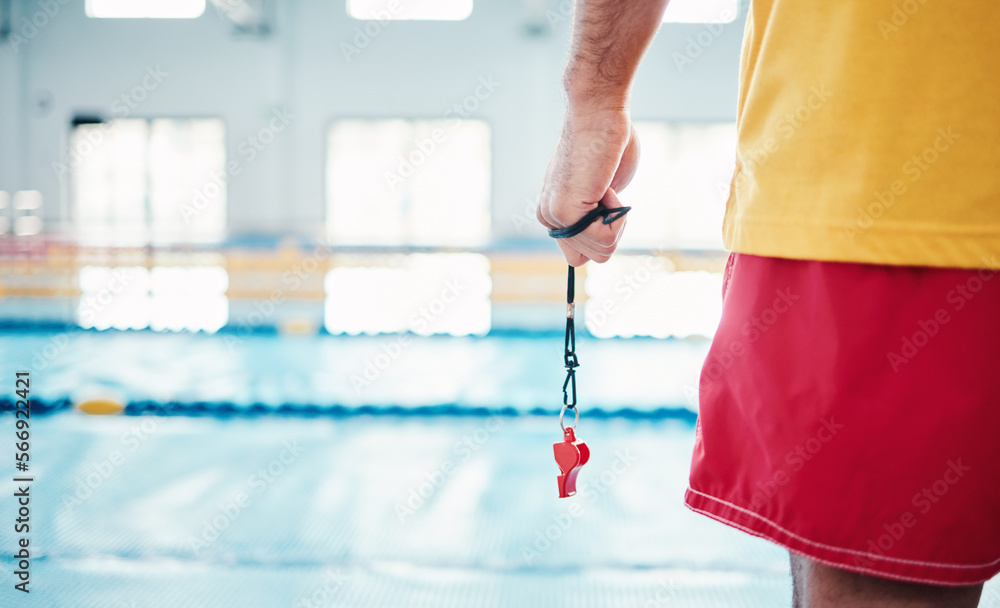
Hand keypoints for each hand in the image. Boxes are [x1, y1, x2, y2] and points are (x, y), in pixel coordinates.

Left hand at [537, 106, 638, 265]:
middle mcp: (549, 218)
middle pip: (596, 257)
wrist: (598, 112)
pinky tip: (605, 185)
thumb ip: (600, 217)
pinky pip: (606, 238)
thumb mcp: (605, 191)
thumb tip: (605, 234)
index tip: (606, 200)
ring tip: (605, 184)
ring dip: (617, 220)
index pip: (580, 257)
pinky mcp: (565, 213)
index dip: (605, 235)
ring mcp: (555, 217)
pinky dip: (618, 214)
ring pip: (603, 251)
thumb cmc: (608, 142)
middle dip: (614, 228)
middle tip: (608, 189)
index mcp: (555, 214)